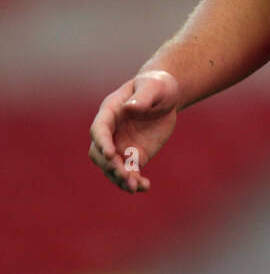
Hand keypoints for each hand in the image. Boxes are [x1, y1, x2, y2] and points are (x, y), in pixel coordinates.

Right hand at [88, 70, 179, 192]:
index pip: (99, 129)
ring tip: (134, 187)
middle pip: (100, 153)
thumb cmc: (157, 85)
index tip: (109, 154)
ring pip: (112, 168)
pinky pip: (130, 172)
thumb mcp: (153, 86)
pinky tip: (145, 187)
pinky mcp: (134, 156)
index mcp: (110, 111)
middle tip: (125, 174)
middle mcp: (111, 132)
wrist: (166, 96)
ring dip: (120, 179)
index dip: (102, 142)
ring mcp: (121, 146)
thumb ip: (142, 97)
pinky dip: (135, 182)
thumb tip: (130, 108)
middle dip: (110, 165)